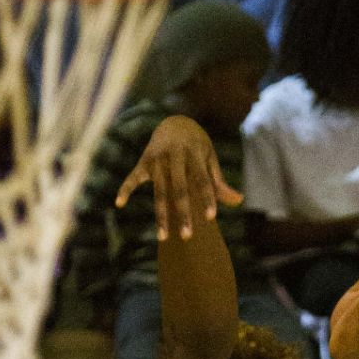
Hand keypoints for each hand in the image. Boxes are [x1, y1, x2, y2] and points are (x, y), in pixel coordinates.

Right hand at [115, 115, 242, 239]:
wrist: (174, 121)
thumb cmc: (196, 145)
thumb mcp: (209, 158)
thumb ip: (219, 182)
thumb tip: (239, 201)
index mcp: (194, 154)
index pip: (202, 180)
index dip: (207, 198)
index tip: (211, 218)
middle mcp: (174, 157)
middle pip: (179, 190)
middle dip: (183, 213)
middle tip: (187, 237)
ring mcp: (157, 159)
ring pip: (159, 191)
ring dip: (161, 215)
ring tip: (163, 237)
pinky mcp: (143, 162)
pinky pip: (132, 177)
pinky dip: (125, 189)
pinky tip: (119, 203)